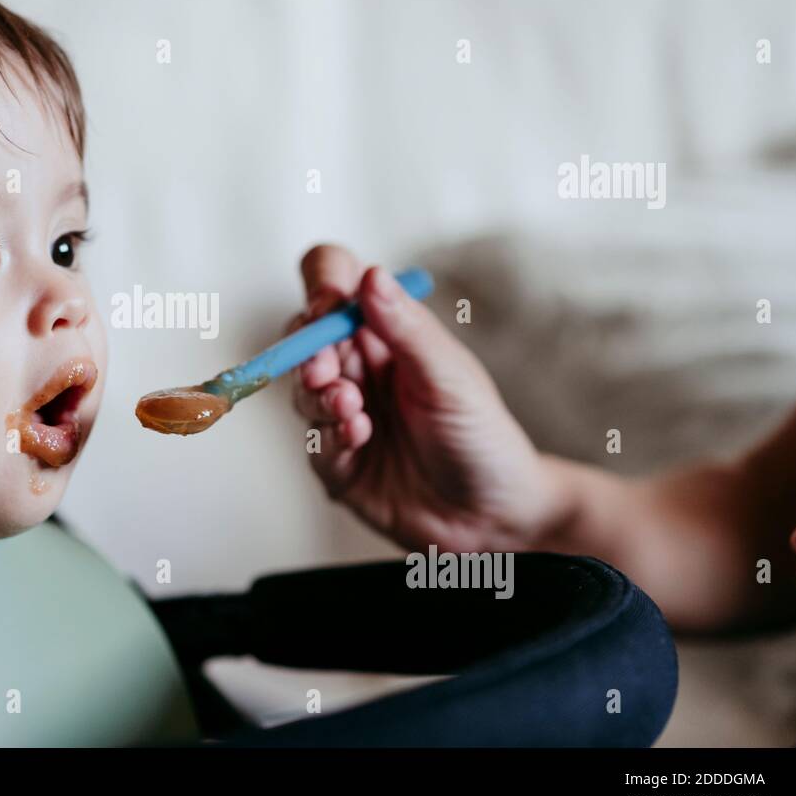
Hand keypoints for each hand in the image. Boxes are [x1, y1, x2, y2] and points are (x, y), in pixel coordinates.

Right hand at [289, 244, 570, 552]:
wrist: (494, 519)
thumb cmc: (483, 440)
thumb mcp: (451, 377)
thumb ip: (407, 328)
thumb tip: (370, 276)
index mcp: (388, 333)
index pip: (338, 284)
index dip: (324, 284)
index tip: (328, 304)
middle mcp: (360, 368)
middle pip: (305, 336)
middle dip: (309, 349)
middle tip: (327, 369)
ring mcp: (343, 414)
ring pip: (301, 388)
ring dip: (320, 395)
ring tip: (352, 409)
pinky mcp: (336, 461)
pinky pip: (312, 440)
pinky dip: (331, 435)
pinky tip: (358, 437)